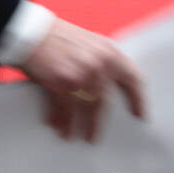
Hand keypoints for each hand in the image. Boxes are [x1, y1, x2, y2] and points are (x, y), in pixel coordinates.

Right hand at [19, 18, 146, 141]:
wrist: (32, 35)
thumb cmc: (58, 38)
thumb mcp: (90, 44)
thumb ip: (101, 62)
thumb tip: (105, 86)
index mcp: (110, 53)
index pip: (134, 79)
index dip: (139, 100)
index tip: (140, 115)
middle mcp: (99, 64)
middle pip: (106, 101)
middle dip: (100, 122)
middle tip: (96, 137)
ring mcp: (81, 75)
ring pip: (87, 109)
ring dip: (83, 126)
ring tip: (77, 137)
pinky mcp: (62, 83)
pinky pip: (65, 109)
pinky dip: (63, 121)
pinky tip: (61, 129)